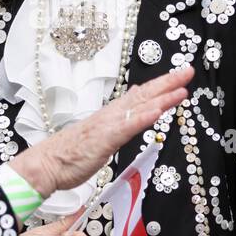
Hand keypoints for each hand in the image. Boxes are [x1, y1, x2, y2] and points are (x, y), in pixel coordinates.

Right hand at [8, 65, 192, 197]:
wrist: (46, 164)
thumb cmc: (69, 154)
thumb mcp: (98, 135)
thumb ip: (116, 120)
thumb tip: (131, 104)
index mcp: (111, 115)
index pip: (140, 96)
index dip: (161, 85)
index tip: (179, 76)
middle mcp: (111, 115)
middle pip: (144, 95)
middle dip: (167, 83)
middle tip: (188, 71)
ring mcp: (109, 125)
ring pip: (140, 107)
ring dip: (162, 97)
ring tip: (181, 88)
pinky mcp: (105, 139)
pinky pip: (128, 127)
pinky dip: (143, 117)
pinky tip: (158, 110)